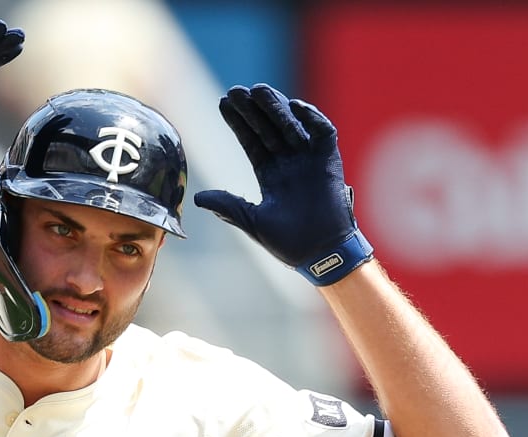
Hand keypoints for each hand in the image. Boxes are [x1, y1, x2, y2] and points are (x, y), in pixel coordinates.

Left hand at [193, 84, 373, 285]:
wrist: (320, 255)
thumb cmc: (288, 244)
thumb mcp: (252, 221)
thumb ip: (228, 206)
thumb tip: (197, 197)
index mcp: (271, 175)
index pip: (251, 141)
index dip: (238, 123)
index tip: (223, 102)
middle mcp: (289, 163)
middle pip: (268, 128)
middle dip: (253, 109)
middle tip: (235, 91)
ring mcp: (310, 161)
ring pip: (291, 125)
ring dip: (276, 107)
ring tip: (258, 91)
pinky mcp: (330, 161)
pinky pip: (323, 132)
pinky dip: (311, 118)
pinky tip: (293, 105)